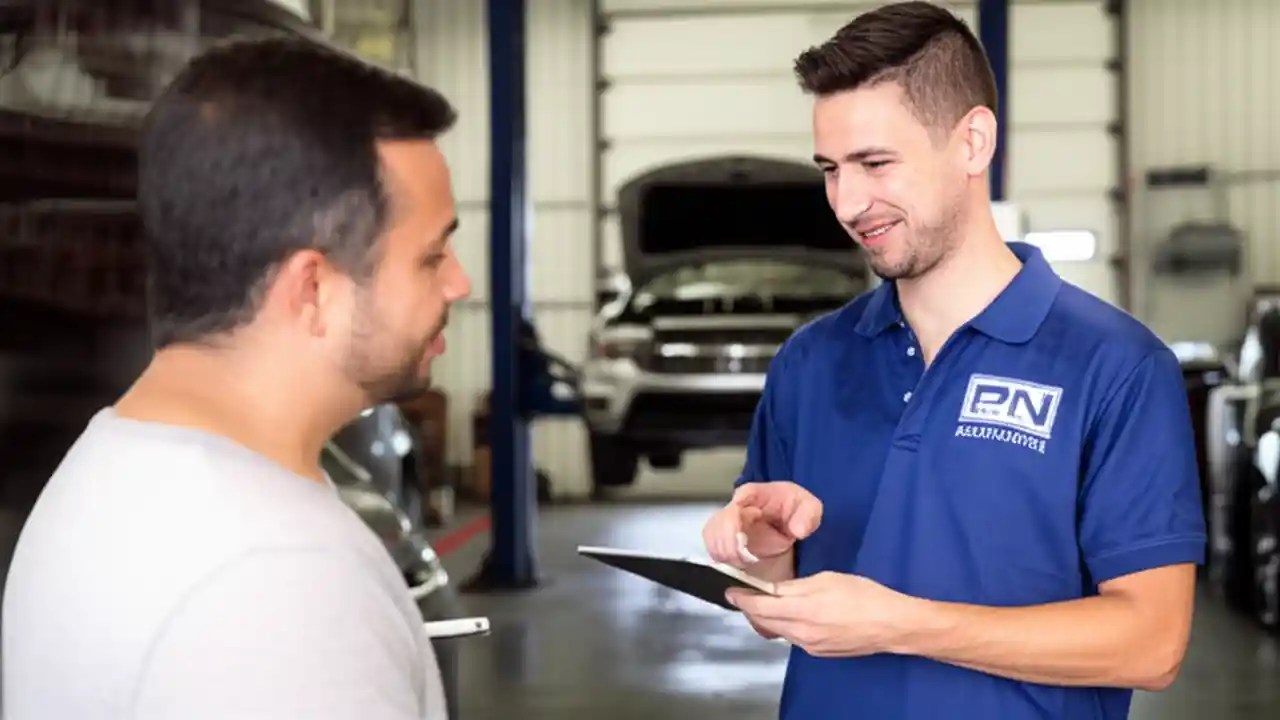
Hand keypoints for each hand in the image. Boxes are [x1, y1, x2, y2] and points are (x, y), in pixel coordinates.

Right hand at [702, 481, 821, 567]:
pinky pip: (713, 546)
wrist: (791, 520)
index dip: (735, 518)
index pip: (741, 497)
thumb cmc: (795, 508)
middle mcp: (739, 506)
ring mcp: (730, 522)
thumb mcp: (810, 508)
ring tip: (740, 563)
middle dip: (727, 541)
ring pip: (712, 534)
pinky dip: (721, 557)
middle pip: (720, 519)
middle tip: (742, 557)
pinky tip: (736, 564)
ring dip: (722, 551)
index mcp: (757, 494)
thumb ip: (808, 516)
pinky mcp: (726, 539)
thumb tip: (798, 530)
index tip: (742, 537)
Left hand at [725, 572, 919, 657]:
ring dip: (768, 617)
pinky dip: (786, 625)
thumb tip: (773, 589)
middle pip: (765, 621)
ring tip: (767, 602)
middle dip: (751, 608)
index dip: (742, 598)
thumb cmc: (864, 595)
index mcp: (802, 610)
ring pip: (779, 630)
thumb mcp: (827, 579)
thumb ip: (795, 586)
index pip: (760, 606)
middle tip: (744, 595)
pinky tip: (793, 615)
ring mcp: (810, 646)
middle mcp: (801, 633)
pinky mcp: (819, 652)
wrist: (891, 625)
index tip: (730, 591)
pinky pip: (794, 638)